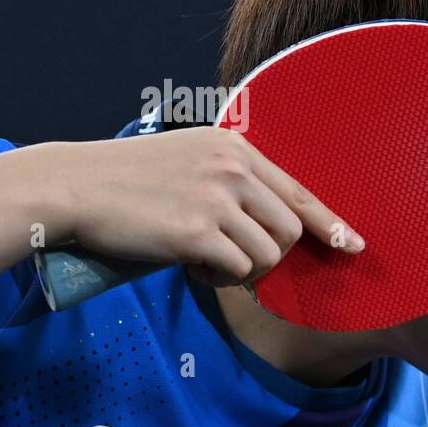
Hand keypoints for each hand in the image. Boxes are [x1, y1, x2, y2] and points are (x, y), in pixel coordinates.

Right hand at [55, 126, 362, 287]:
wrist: (72, 186)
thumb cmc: (129, 180)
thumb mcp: (189, 160)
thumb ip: (232, 181)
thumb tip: (273, 226)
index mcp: (234, 148)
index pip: (299, 191)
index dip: (330, 224)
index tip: (354, 245)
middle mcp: (231, 169)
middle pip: (289, 230)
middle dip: (271, 254)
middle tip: (236, 259)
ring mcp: (215, 199)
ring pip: (267, 254)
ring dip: (244, 270)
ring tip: (207, 260)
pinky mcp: (196, 232)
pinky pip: (237, 270)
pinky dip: (220, 278)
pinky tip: (193, 267)